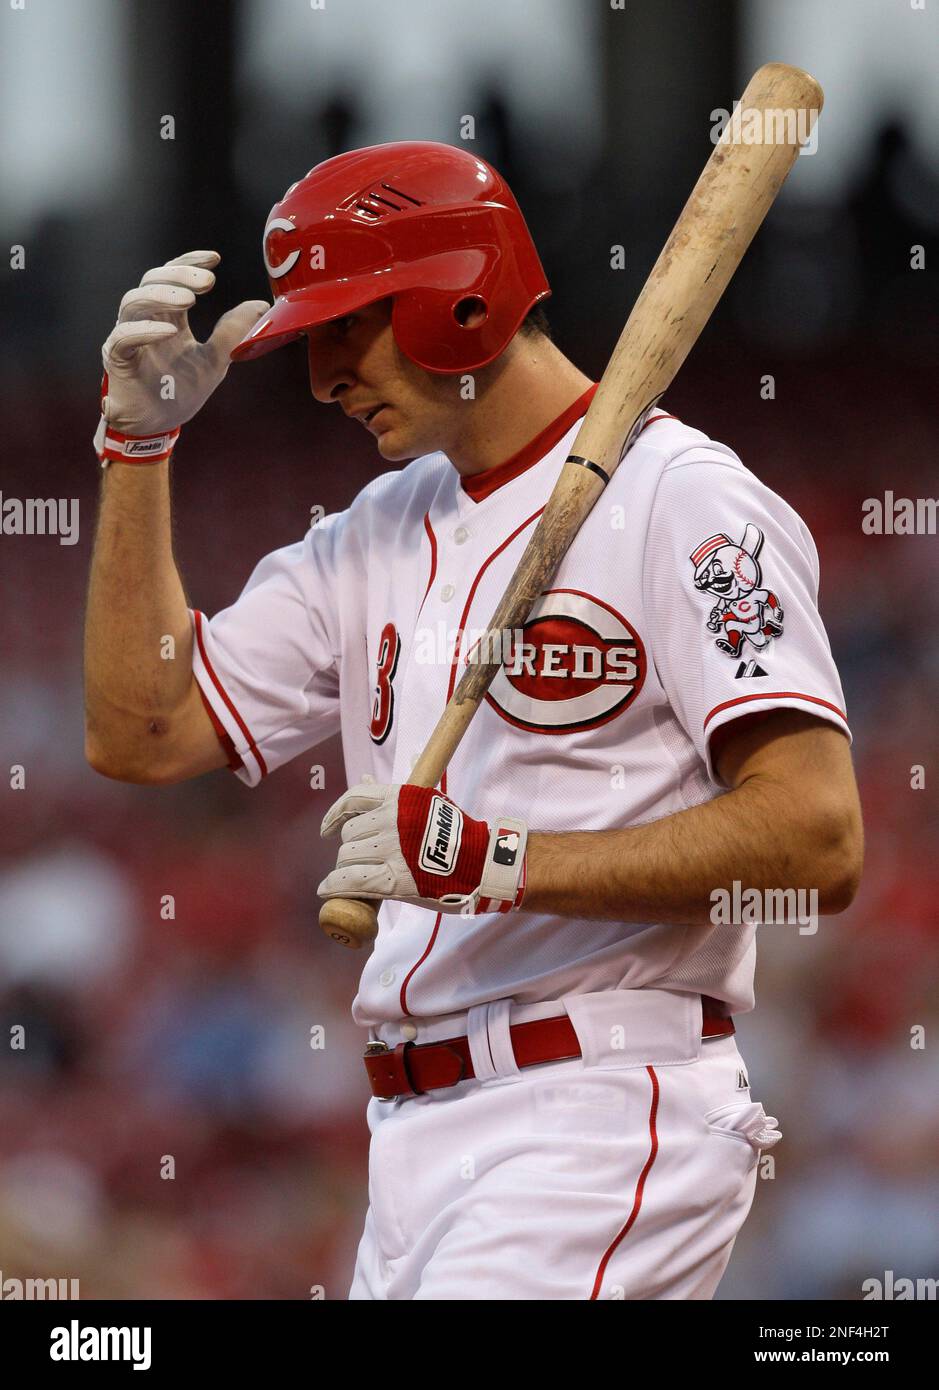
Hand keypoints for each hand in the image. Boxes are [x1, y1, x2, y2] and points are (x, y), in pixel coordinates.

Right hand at [94, 250, 268, 456]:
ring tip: (190, 299)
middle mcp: (145, 320)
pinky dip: (145, 331)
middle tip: (207, 281)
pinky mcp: (116, 358)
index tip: (214, 258)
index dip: (190, 262)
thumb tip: (260, 306)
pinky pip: (124, 337)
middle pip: (152, 281)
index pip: (173, 277)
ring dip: (162, 296)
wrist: (159, 426)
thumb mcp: (215, 360)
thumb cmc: (180, 392)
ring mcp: (128, 336)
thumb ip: (232, 332)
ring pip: (133, 301)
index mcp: (167, 316)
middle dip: (179, 275)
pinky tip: (170, 331)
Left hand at [317, 782, 527, 915]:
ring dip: (346, 868)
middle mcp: (391, 820)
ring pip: (347, 858)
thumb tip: (366, 778)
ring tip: (353, 876)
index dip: (335, 814)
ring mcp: (391, 850)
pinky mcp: (393, 880)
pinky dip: (334, 885)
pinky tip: (327, 889)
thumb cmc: (456, 835)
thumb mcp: (426, 804)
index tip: (327, 828)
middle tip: (360, 859)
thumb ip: (394, 798)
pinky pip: (351, 881)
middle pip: (350, 834)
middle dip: (351, 848)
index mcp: (400, 798)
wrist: (481, 863)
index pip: (354, 799)